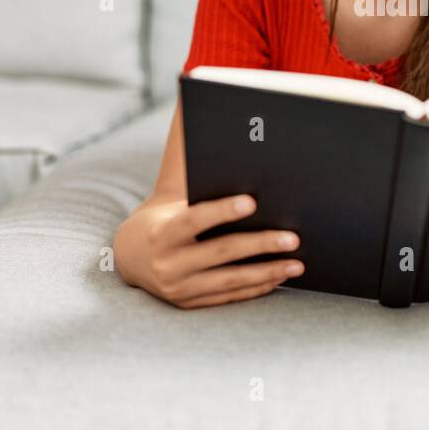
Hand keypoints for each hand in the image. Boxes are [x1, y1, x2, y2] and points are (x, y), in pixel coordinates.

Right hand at [114, 194, 304, 308]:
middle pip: (221, 252)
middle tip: (294, 238)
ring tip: (297, 264)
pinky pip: (228, 297)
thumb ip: (189, 175)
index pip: (194, 219)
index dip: (222, 210)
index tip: (253, 202)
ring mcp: (178, 288)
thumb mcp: (169, 201)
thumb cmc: (165, 219)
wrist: (131, 256)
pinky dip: (256, 288)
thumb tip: (202, 125)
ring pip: (229, 280)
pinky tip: (279, 278)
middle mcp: (167, 264)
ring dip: (267, 272)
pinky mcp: (189, 304)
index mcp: (162, 233)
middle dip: (261, 244)